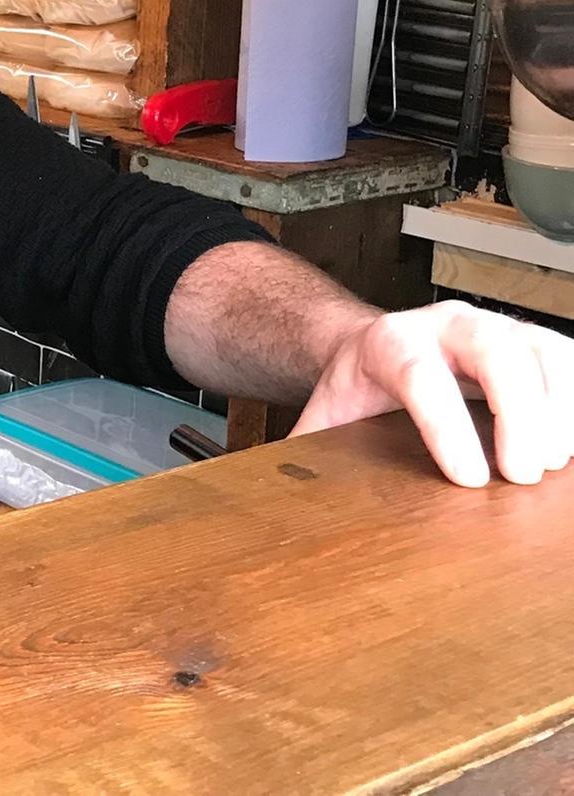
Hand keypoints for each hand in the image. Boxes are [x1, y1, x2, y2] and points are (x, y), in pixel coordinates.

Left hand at [293, 301, 573, 487]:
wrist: (375, 349)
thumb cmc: (357, 391)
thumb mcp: (324, 417)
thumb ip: (306, 454)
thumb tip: (281, 501)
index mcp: (388, 342)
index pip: (420, 376)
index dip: (445, 426)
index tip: (468, 479)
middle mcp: (446, 325)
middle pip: (493, 350)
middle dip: (515, 412)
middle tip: (521, 476)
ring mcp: (495, 327)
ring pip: (541, 350)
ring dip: (556, 408)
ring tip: (550, 465)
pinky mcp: (532, 343)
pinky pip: (567, 361)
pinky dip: (572, 402)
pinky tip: (567, 444)